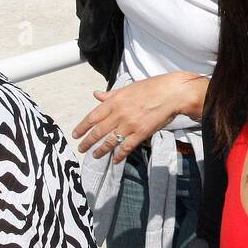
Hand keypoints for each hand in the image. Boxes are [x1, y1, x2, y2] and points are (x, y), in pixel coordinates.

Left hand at [72, 72, 198, 161]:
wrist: (171, 93)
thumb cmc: (151, 87)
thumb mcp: (128, 88)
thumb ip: (111, 94)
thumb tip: (96, 95)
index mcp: (114, 101)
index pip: (93, 116)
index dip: (82, 127)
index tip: (76, 134)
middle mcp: (119, 114)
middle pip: (98, 131)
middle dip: (88, 142)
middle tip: (81, 149)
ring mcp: (130, 124)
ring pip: (111, 141)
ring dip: (101, 150)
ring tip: (94, 156)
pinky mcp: (141, 133)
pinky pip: (127, 147)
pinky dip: (120, 155)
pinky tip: (115, 160)